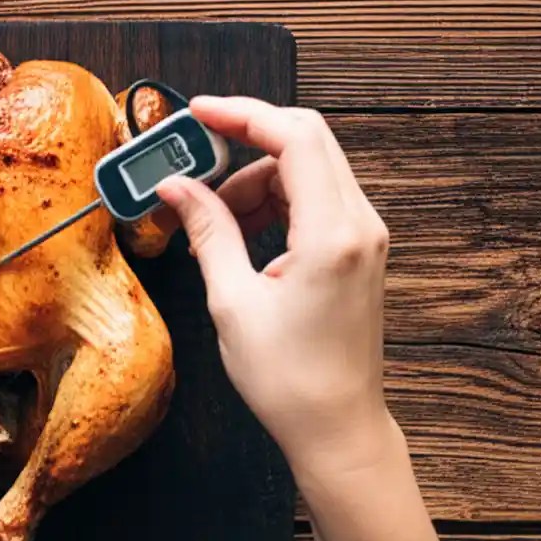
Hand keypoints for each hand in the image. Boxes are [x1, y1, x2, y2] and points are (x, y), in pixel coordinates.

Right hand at [155, 96, 393, 485]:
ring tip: (208, 219)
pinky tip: (236, 233)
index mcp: (333, 234)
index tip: (197, 113)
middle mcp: (360, 225)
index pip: (294, 137)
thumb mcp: (233, 301)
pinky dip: (272, 203)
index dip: (242, 114)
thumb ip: (207, 232)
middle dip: (243, 143)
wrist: (336, 427)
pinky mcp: (357, 250)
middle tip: (192, 161)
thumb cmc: (289, 379)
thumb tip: (176, 188)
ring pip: (306, 170)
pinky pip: (313, 200)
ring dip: (253, 179)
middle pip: (304, 142)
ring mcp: (364, 236)